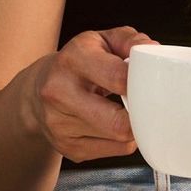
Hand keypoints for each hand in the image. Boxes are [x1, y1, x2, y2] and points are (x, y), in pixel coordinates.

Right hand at [24, 26, 152, 162]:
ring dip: (135, 127)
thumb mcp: (103, 40)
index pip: (119, 78)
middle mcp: (60, 93)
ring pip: (121, 139)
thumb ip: (131, 40)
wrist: (37, 89)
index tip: (153, 83)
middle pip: (119, 122)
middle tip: (148, 103)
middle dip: (142, 114)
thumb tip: (152, 50)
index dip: (143, 83)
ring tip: (127, 109)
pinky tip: (115, 123)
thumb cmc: (80, 62)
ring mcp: (59, 124)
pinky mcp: (66, 147)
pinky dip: (124, 139)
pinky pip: (116, 151)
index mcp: (74, 60)